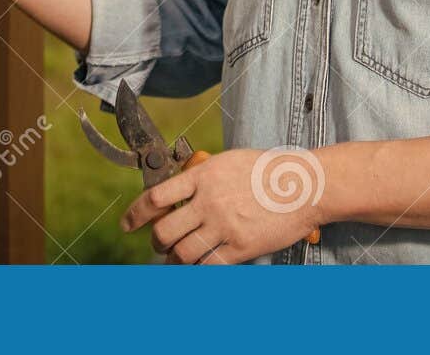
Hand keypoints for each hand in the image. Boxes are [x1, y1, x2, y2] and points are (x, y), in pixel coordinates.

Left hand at [121, 147, 326, 264]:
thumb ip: (201, 178)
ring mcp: (224, 226)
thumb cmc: (267, 171)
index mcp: (203, 176)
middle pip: (164, 231)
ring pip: (183, 254)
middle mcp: (209, 202)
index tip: (128, 224)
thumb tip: (177, 195)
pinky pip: (208, 265)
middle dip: (156, 243)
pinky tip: (201, 264)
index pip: (156, 197)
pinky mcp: (240, 247)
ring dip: (175, 259)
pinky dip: (200, 268)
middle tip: (159, 245)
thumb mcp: (227, 162)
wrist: (302, 185)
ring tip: (178, 258)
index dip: (135, 214)